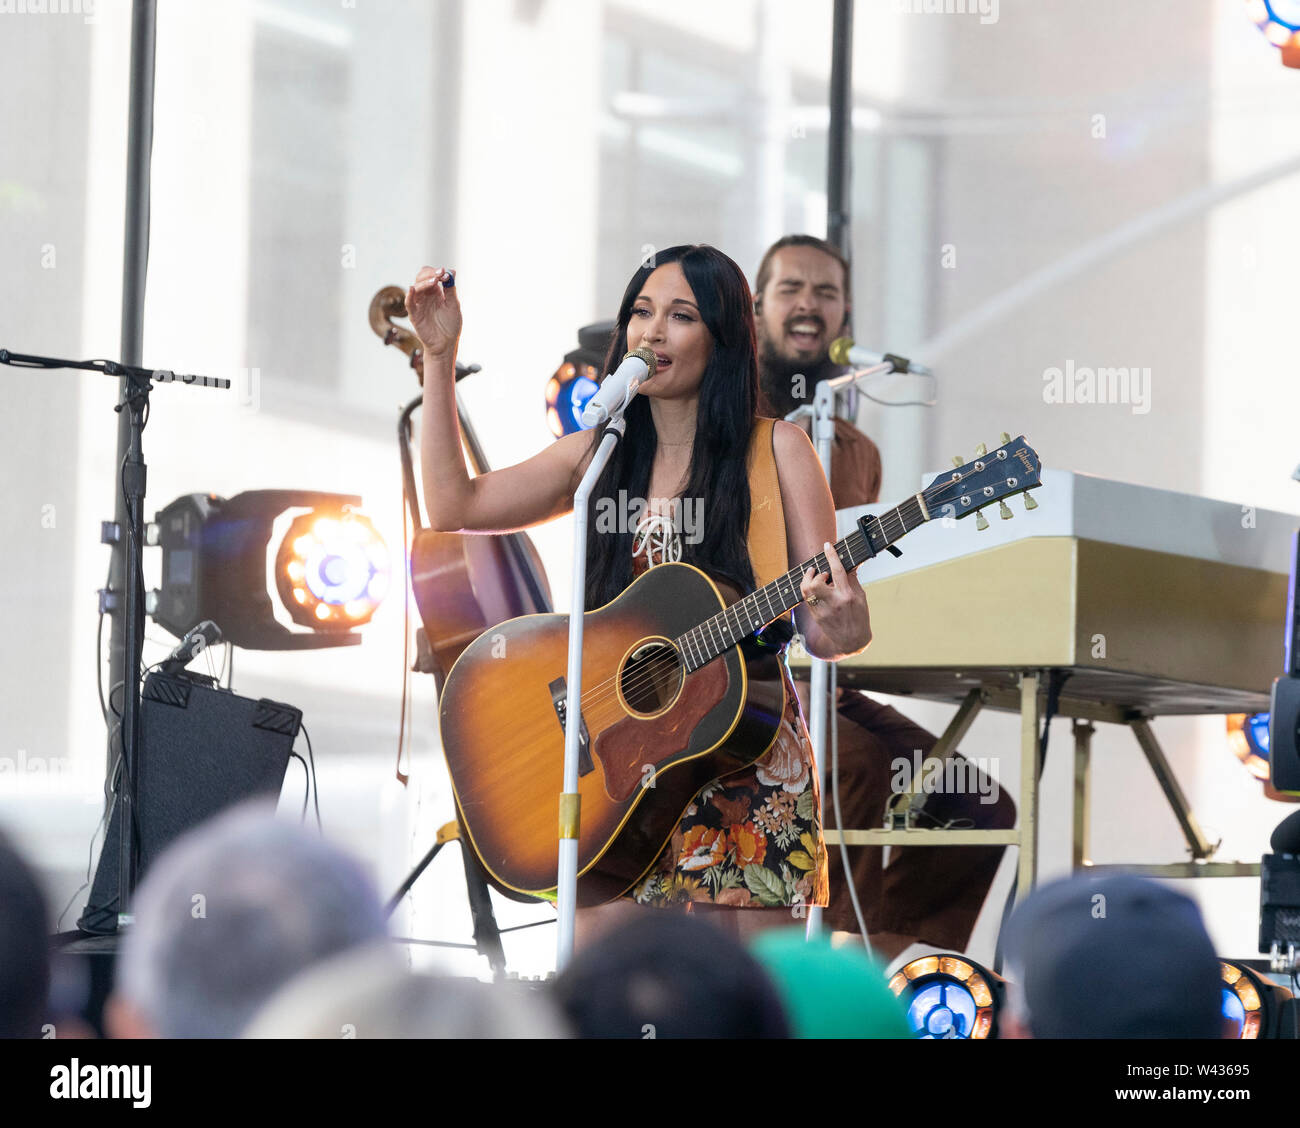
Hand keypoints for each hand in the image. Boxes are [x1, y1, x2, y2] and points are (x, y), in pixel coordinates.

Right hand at [406, 266, 461, 360]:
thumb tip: (452, 272)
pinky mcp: (414, 315)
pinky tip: (412, 289)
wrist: (446, 344)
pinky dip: (409, 296)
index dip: (437, 272)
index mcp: (435, 292)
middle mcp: (426, 296)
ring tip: (434, 281)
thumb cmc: (450, 325)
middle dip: (430, 274)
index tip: (444, 271)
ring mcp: (419, 305)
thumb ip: (450, 290)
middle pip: (421, 278)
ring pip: (416, 288)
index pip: (431, 276)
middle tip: (439, 274)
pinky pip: (409, 303)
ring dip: (424, 283)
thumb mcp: (453, 305)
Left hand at [799, 541, 870, 657]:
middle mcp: (834, 603)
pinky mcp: (815, 615)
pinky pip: (805, 597)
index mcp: (847, 596)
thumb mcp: (861, 597)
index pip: (838, 572)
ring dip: (808, 579)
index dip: (831, 556)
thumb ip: (852, 579)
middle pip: (816, 582)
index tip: (827, 545)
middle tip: (823, 573)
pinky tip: (814, 588)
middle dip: (817, 573)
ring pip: (806, 589)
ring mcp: (822, 610)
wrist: (851, 641)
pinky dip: (808, 589)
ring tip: (816, 577)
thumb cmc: (859, 617)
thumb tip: (850, 563)